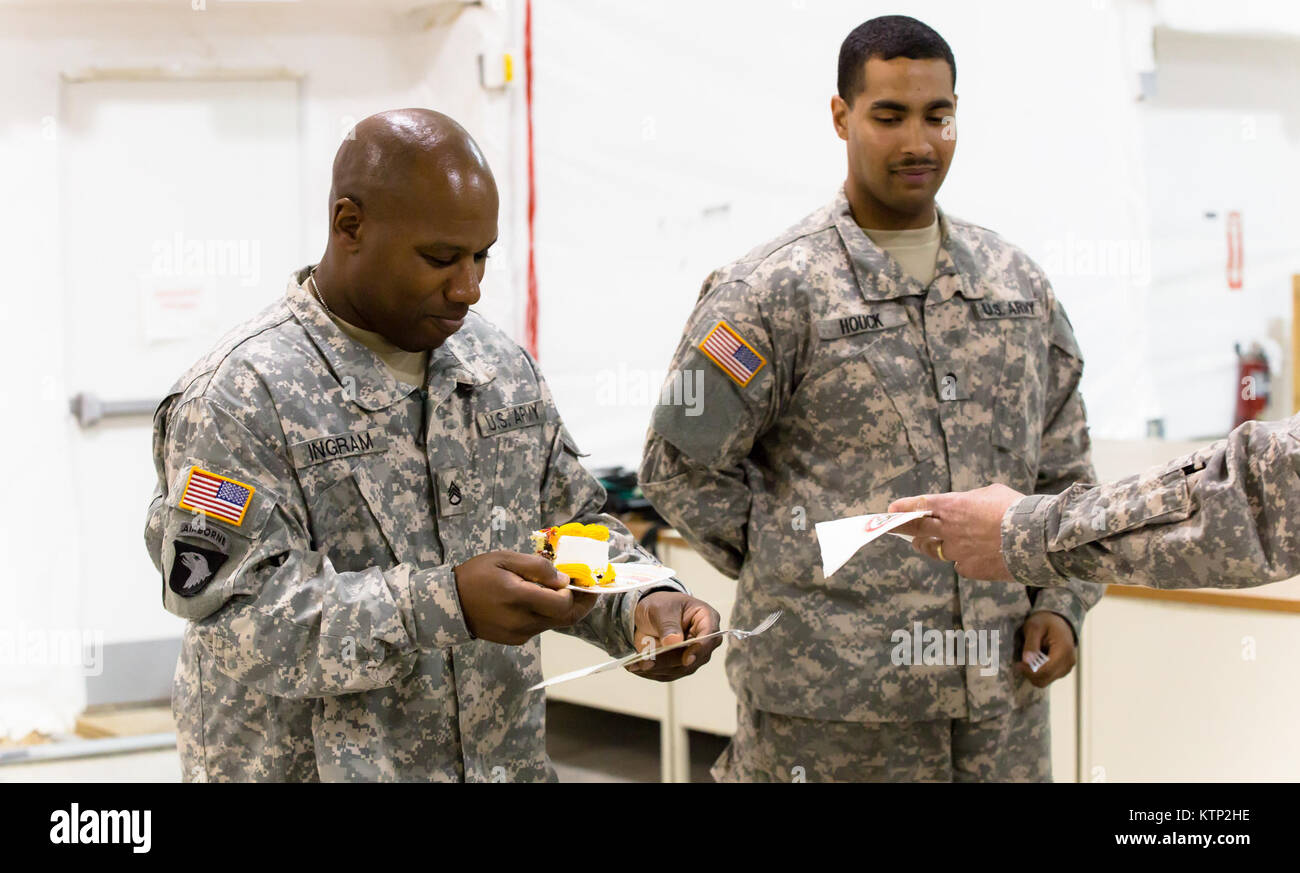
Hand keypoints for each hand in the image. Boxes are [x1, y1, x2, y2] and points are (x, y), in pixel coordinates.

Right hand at [454, 551, 596, 644]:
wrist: (449, 604)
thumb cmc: (477, 575)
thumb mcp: (505, 559)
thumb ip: (537, 568)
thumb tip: (564, 581)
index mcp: (519, 598)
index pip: (563, 604)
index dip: (577, 593)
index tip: (578, 579)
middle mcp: (523, 622)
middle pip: (566, 619)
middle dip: (581, 604)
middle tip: (587, 589)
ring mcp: (519, 634)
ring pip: (554, 624)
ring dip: (562, 608)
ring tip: (560, 589)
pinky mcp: (515, 640)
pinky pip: (539, 627)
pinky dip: (546, 614)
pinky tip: (540, 600)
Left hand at [626, 592, 721, 681]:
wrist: (650, 614)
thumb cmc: (661, 605)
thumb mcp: (661, 608)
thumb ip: (668, 624)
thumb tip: (674, 642)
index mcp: (706, 619)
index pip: (709, 636)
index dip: (699, 649)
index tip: (686, 659)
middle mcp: (704, 640)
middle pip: (694, 658)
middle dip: (669, 662)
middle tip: (646, 662)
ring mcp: (693, 655)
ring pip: (680, 669)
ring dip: (657, 669)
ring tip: (637, 664)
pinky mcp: (679, 666)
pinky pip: (668, 673)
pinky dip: (651, 672)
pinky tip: (636, 667)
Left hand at [888, 484, 1025, 581]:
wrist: (1034, 538)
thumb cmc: (1016, 509)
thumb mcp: (991, 493)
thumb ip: (971, 500)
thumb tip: (966, 506)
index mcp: (953, 506)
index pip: (920, 505)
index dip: (904, 507)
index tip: (892, 509)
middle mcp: (949, 529)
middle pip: (917, 529)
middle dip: (903, 528)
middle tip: (892, 527)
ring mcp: (956, 551)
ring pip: (932, 549)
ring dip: (926, 544)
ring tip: (922, 542)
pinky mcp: (968, 568)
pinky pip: (958, 563)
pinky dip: (961, 558)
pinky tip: (968, 556)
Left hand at [1016, 611, 1076, 687]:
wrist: (1057, 621)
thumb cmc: (1045, 622)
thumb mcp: (1034, 627)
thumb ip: (1031, 644)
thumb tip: (1026, 660)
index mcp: (1064, 651)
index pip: (1045, 671)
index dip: (1029, 671)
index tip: (1018, 664)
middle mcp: (1068, 663)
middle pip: (1044, 679)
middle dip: (1029, 673)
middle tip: (1020, 662)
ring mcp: (1067, 668)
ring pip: (1045, 681)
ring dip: (1033, 673)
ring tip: (1029, 657)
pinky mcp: (1062, 670)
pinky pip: (1047, 678)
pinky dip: (1038, 672)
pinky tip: (1035, 660)